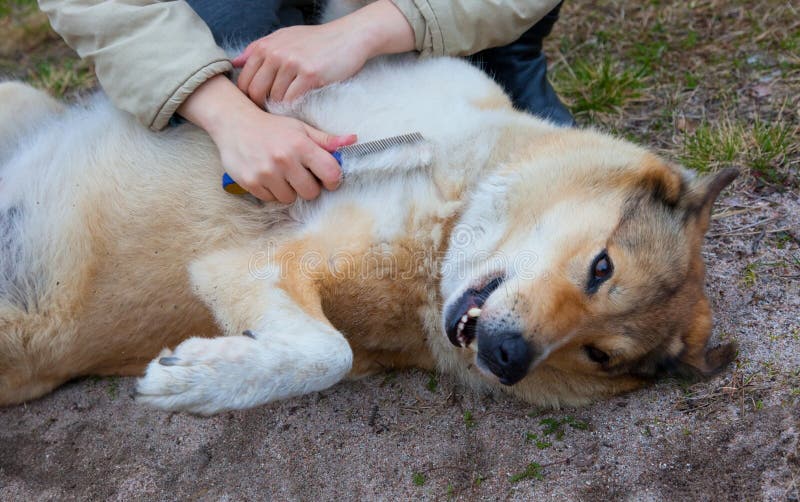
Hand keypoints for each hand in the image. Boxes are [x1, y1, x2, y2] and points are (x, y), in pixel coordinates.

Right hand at [177, 75, 355, 202]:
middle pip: (311, 192)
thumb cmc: (273, 128)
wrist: (234, 123)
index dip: (333, 180)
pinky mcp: (251, 182)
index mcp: (301, 145)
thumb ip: (326, 140)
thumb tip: (353, 140)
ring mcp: (266, 173)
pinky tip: (268, 176)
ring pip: (290, 198)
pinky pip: (270, 199)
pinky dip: (272, 191)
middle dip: (308, 186)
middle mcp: (284, 160)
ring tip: (282, 174)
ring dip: (289, 190)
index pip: (331, 174)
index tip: (327, 178)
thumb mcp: (301, 128)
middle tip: (300, 175)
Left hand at [233, 23, 369, 104]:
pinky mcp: (309, 75)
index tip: (257, 104)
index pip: (244, 79)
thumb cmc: (316, 40)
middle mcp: (276, 53)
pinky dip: (292, 106)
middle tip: (269, 113)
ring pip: (273, 97)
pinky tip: (298, 105)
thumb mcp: (284, 37)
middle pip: (255, 91)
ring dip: (279, 107)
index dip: (247, 96)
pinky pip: (291, 100)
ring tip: (286, 110)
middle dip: (260, 105)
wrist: (348, 37)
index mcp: (266, 46)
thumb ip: (259, 48)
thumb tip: (235, 62)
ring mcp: (292, 64)